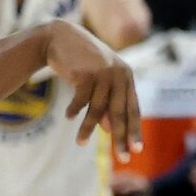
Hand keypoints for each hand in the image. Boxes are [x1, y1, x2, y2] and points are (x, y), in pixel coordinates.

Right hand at [43, 22, 140, 150]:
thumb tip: (110, 130)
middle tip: (123, 158)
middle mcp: (120, 74)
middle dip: (121, 137)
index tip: (136, 150)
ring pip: (98, 108)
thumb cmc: (80, 64)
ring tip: (80, 143)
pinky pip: (81, 98)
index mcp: (127, 77)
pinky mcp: (87, 71)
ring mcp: (104, 72)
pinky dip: (74, 109)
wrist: (60, 37)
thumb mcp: (96, 84)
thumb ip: (106, 104)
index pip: (133, 109)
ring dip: (87, 127)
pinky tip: (68, 117)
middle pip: (120, 112)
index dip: (134, 130)